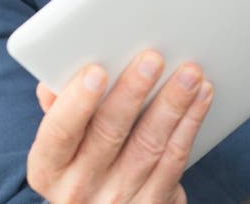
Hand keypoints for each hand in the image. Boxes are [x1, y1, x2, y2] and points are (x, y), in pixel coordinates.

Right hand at [26, 50, 212, 203]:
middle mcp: (79, 189)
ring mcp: (118, 200)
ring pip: (149, 146)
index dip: (76, 102)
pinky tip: (201, 96)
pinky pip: (175, 161)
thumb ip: (59, 107)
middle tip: (153, 59)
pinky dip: (190, 124)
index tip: (96, 71)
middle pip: (108, 134)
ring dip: (172, 104)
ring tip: (188, 72)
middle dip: (133, 92)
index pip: (58, 133)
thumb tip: (53, 80)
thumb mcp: (60, 141)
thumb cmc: (81, 158)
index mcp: (49, 166)